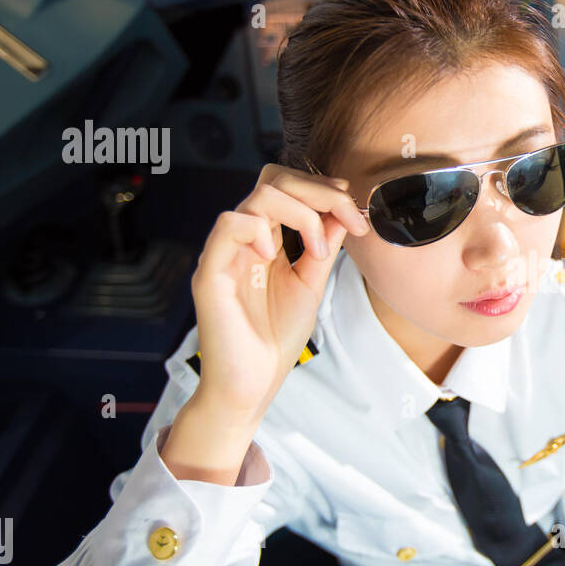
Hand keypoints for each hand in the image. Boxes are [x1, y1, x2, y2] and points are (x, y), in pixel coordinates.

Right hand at [187, 163, 368, 421]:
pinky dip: (258, 230)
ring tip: (315, 252)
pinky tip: (273, 258)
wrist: (251, 385)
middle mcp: (243, 239)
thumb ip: (323, 247)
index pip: (287, 187)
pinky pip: (228, 225)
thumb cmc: (275, 340)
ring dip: (301, 214)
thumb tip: (343, 212)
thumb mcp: (311, 285)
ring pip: (258, 197)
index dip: (323, 188)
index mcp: (265, 239)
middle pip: (273, 180)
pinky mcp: (210, 272)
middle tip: (349, 219)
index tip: (354, 212)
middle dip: (319, 191)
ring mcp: (225, 252)